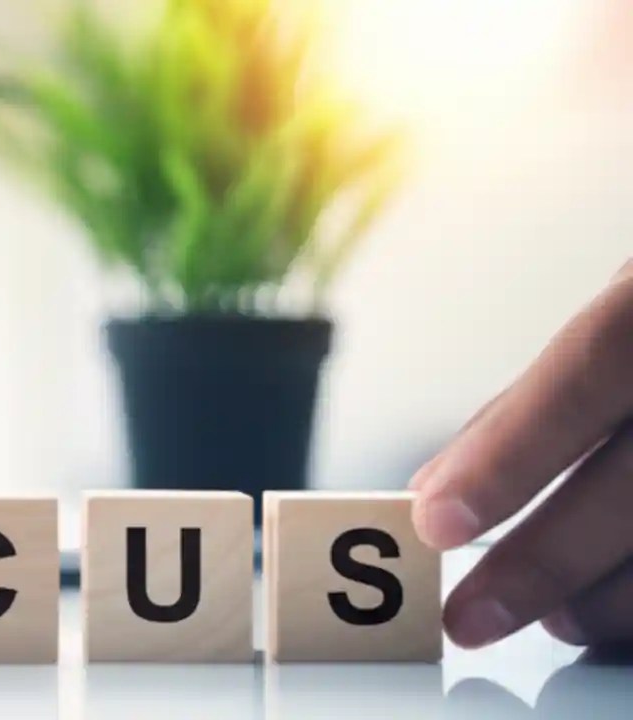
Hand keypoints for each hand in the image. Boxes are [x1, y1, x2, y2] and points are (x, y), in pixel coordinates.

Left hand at [410, 260, 632, 647]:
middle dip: (547, 558)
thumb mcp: (626, 319)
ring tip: (563, 620)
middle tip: (474, 614)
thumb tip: (439, 486)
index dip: (511, 450)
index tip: (437, 519)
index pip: (590, 369)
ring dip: (618, 599)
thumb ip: (537, 403)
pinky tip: (629, 618)